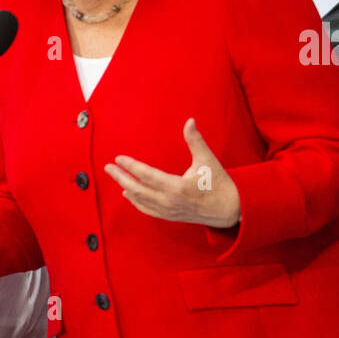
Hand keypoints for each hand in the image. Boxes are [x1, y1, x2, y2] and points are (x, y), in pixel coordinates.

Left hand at [103, 118, 240, 227]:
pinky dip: (136, 202)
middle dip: (121, 177)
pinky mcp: (171, 216)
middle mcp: (169, 201)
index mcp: (177, 187)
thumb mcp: (208, 160)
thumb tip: (190, 121)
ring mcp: (169, 210)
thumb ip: (195, 140)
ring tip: (116, 177)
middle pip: (137, 189)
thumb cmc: (219, 183)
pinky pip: (148, 210)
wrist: (230, 210)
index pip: (147, 175)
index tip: (118, 159)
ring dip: (126, 188)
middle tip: (108, 168)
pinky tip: (128, 194)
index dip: (131, 166)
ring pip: (140, 201)